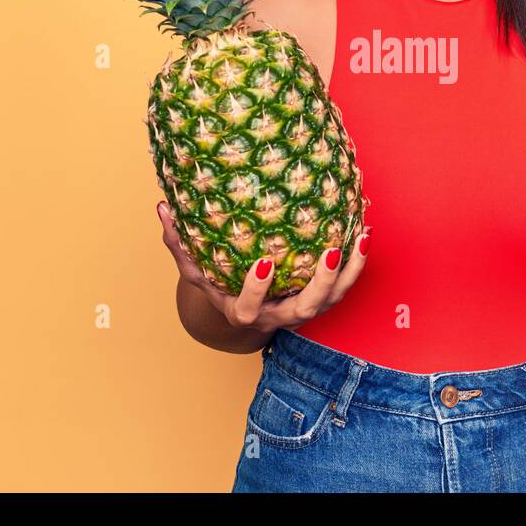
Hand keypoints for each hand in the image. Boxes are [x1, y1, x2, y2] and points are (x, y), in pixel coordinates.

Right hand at [157, 201, 370, 333]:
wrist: (242, 316)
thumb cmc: (217, 285)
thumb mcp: (196, 268)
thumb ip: (180, 243)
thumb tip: (162, 208)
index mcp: (245, 313)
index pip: (251, 308)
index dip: (258, 289)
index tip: (265, 261)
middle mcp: (277, 317)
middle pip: (305, 309)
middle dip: (321, 283)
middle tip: (331, 250)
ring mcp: (301, 311)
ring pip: (332, 300)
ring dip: (350, 272)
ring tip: (361, 236)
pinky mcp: (320, 302)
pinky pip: (343, 287)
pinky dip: (356, 264)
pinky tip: (363, 232)